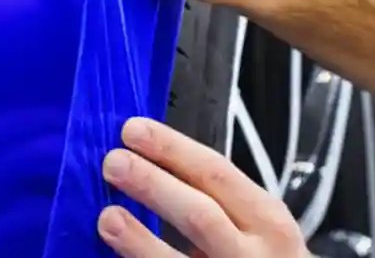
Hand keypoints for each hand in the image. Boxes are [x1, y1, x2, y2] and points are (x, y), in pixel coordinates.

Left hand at [99, 118, 308, 257]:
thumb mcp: (254, 226)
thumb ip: (213, 199)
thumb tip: (146, 162)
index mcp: (267, 220)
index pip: (216, 173)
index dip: (171, 148)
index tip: (132, 129)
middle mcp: (252, 255)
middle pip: (199, 215)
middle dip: (153, 185)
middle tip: (113, 162)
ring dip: (140, 239)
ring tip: (108, 218)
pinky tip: (116, 254)